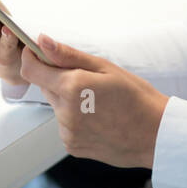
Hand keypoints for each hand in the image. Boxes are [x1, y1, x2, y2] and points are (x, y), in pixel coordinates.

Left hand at [21, 35, 169, 169]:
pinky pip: (65, 125)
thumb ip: (68, 55)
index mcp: (71, 88)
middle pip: (46, 87)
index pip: (31, 70)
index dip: (32, 59)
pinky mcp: (72, 146)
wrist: (156, 134)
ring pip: (57, 107)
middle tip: (89, 81)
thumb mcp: (105, 68)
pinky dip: (76, 119)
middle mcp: (64, 113)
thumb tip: (42, 41)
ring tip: (99, 103)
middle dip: (59, 80)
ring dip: (69, 101)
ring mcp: (67, 132)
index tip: (40, 54)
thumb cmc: (137, 97)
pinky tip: (99, 119)